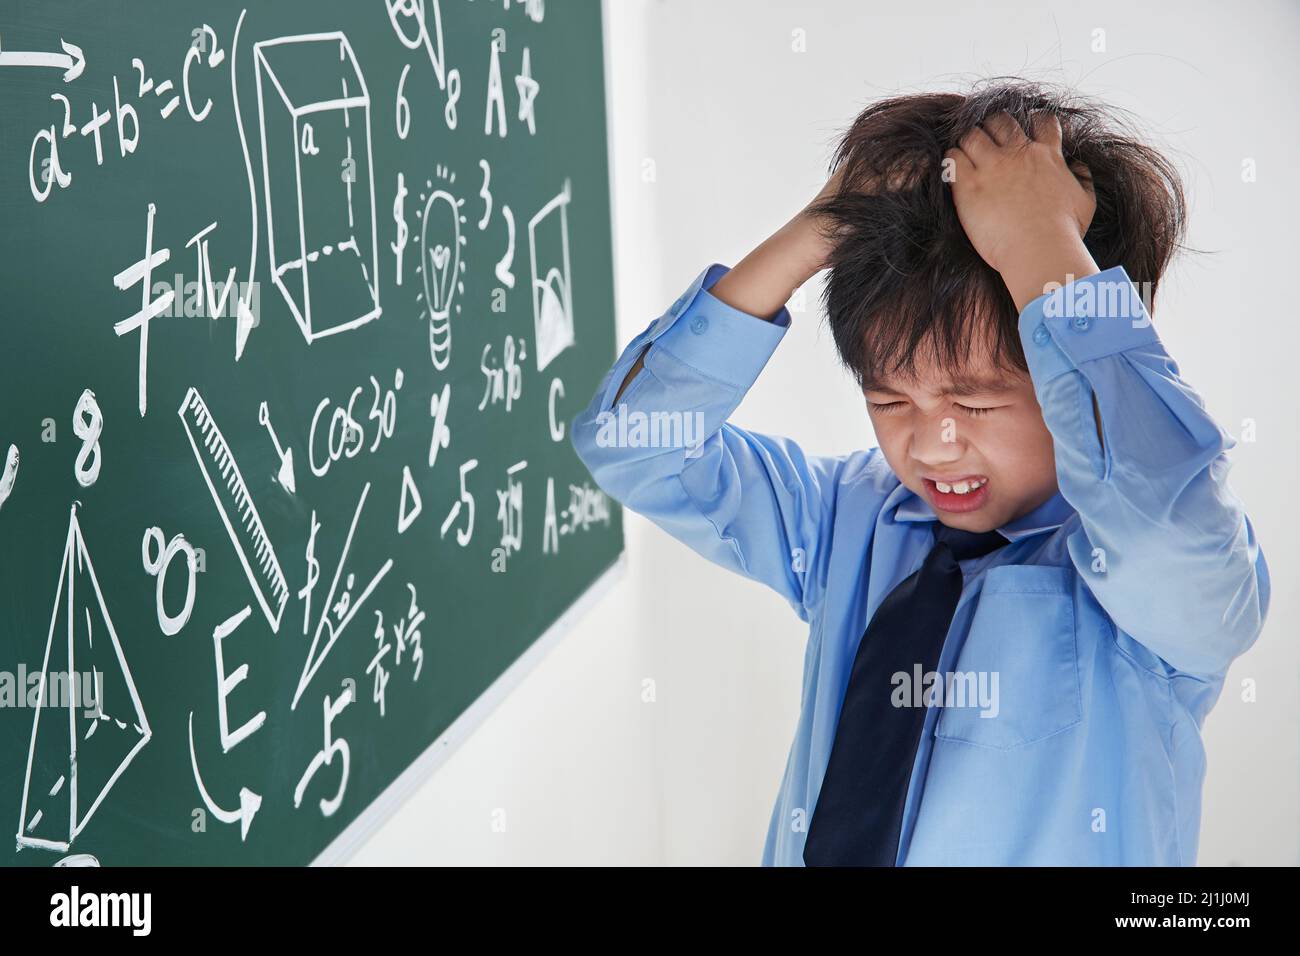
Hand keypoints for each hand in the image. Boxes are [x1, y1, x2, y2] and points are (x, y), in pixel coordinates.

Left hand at [946, 112, 1098, 307]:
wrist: (1040, 250)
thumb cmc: (1065, 232)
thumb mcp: (1085, 200)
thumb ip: (1082, 177)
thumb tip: (1076, 165)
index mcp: (1047, 155)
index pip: (1041, 121)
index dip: (1032, 122)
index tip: (1026, 132)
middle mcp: (1018, 154)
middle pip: (1001, 121)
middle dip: (995, 126)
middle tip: (990, 140)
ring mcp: (992, 167)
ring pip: (973, 135)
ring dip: (970, 140)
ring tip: (967, 153)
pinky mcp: (969, 185)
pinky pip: (954, 158)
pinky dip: (952, 158)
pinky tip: (954, 169)